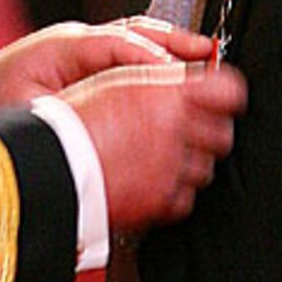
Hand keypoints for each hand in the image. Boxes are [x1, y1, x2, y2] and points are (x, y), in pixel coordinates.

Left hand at [0, 18, 214, 111]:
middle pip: (138, 32)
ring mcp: (87, 45)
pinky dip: (160, 57)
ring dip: (174, 46)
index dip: (153, 60)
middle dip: (176, 44)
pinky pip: (133, 49)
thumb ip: (65, 114)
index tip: (180, 77)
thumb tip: (104, 124)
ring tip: (207, 58)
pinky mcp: (91, 57)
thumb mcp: (27, 110)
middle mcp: (81, 40)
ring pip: (140, 36)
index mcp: (66, 46)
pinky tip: (181, 71)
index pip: (120, 44)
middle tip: (210, 59)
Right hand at [62, 61, 243, 230]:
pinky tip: (150, 178)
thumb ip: (160, 81)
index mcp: (168, 94)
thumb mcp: (117, 81)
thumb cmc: (74, 120)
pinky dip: (173, 190)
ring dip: (189, 161)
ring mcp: (173, 168)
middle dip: (209, 130)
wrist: (53, 164)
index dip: (225, 93)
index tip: (221, 96)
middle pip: (223, 132)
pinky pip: (185, 197)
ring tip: (158, 155)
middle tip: (187, 128)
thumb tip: (189, 81)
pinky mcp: (164, 200)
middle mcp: (177, 130)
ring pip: (206, 167)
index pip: (228, 91)